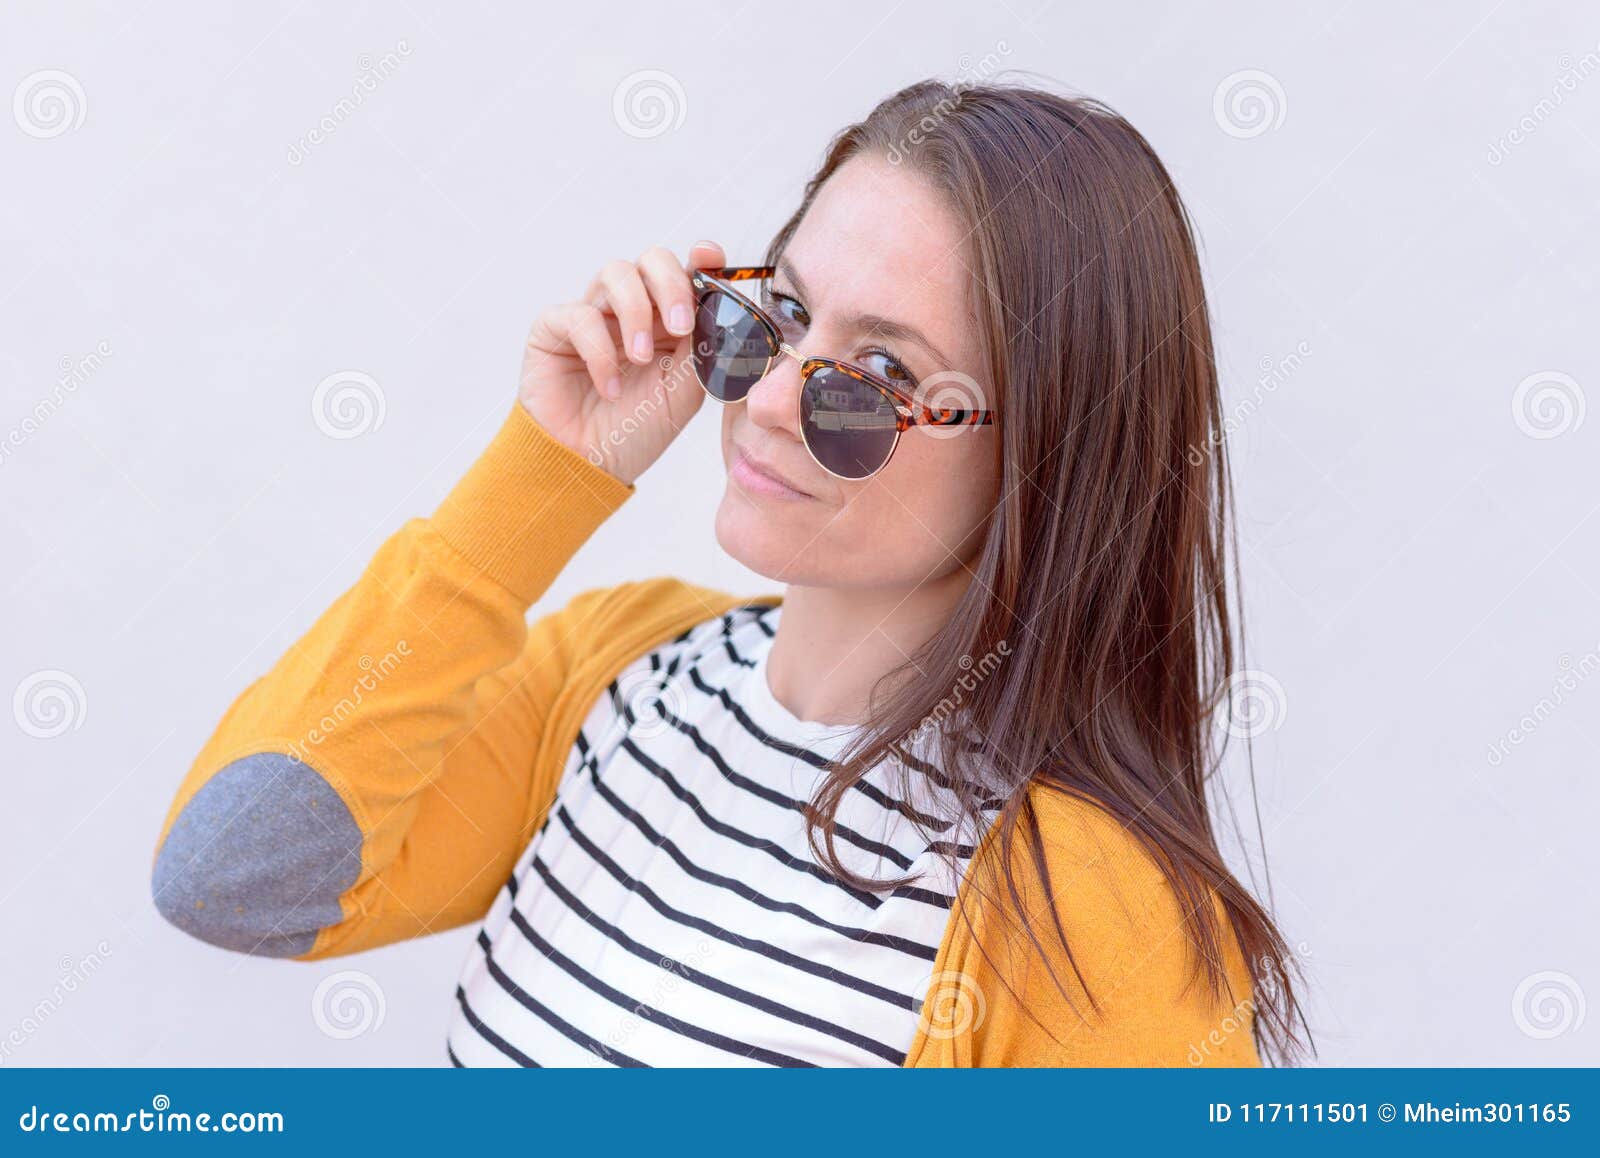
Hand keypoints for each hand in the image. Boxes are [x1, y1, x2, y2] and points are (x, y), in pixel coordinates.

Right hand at [519, 241, 723, 484]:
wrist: (590, 466)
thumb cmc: (636, 431)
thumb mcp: (684, 391)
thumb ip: (702, 347)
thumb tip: (719, 308)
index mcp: (668, 321)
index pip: (686, 273)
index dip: (701, 259)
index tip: (710, 259)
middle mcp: (630, 310)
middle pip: (652, 260)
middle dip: (671, 285)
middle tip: (680, 327)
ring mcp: (593, 314)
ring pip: (616, 273)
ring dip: (636, 312)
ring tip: (642, 358)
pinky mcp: (554, 328)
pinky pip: (579, 315)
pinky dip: (600, 351)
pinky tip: (609, 387)